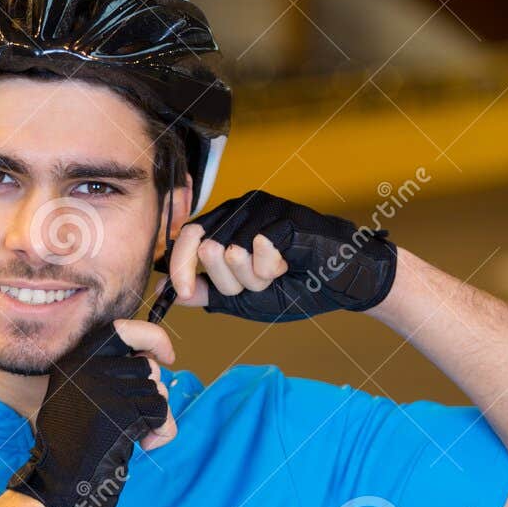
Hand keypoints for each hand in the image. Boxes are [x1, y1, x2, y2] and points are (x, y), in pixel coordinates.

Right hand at [6, 320, 173, 506]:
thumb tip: (153, 358)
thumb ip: (106, 372)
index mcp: (74, 361)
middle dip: (153, 394)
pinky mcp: (120, 413)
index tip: (167, 355)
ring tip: (137, 436)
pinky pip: (162, 414)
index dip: (152, 337)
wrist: (61, 482)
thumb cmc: (74, 444)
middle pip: (147, 367)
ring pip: (157, 391)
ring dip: (157, 418)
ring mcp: (103, 390)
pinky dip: (163, 432)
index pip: (123, 329)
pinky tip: (146, 446)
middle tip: (139, 419)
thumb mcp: (79, 395)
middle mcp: (87, 369)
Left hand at [167, 190, 396, 321]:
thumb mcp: (242, 298)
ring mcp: (263, 208)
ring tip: (278, 272)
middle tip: (258, 282)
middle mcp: (241, 210)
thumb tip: (166, 290)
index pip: (188, 236)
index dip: (179, 265)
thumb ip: (206, 291)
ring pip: (231, 253)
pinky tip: (289, 264)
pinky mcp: (283, 215)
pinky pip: (258, 248)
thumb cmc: (296, 286)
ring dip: (254, 278)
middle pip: (206, 249)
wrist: (341, 283)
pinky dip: (271, 268)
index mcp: (227, 224)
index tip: (179, 291)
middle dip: (229, 282)